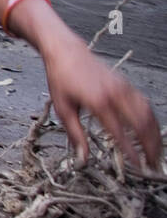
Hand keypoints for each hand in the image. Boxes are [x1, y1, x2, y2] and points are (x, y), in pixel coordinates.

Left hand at [42, 42, 162, 172]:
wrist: (66, 52)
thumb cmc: (61, 78)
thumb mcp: (62, 108)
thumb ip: (74, 134)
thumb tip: (82, 156)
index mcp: (98, 101)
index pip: (119, 132)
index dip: (129, 151)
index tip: (136, 165)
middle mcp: (115, 94)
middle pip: (141, 123)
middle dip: (150, 146)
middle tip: (153, 164)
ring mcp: (124, 88)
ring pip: (148, 114)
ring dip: (154, 135)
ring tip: (156, 153)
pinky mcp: (127, 85)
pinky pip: (145, 104)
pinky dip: (152, 120)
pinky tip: (152, 132)